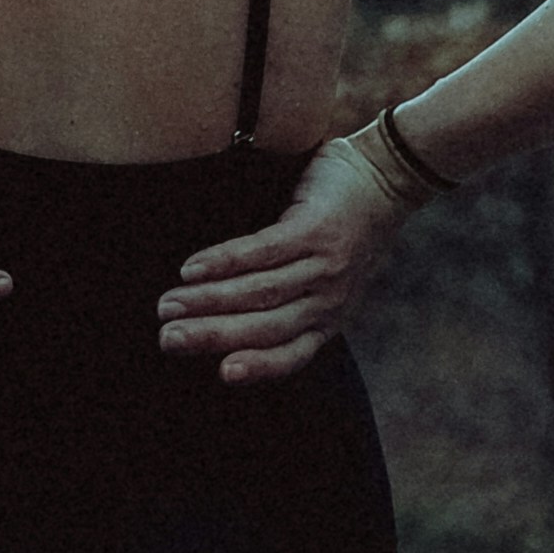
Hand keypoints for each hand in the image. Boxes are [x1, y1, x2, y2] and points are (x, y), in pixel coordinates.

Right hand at [157, 137, 401, 383]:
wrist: (385, 179)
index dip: (257, 366)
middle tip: (168, 339)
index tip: (220, 373)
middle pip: (265, 326)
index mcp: (329, 319)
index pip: (292, 354)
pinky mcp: (315, 230)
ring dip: (208, 300)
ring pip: (259, 292)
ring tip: (168, 304)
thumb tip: (218, 317)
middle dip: (213, 335)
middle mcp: (329, 300)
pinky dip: (223, 262)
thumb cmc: (343, 231)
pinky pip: (262, 251)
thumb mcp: (327, 280)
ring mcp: (324, 266)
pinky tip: (192, 268)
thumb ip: (288, 300)